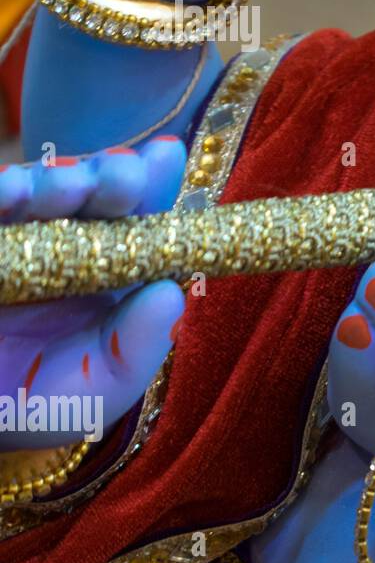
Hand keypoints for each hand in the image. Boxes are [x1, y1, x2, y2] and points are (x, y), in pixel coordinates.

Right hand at [0, 138, 186, 450]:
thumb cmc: (42, 405)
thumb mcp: (98, 387)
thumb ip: (138, 346)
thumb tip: (171, 294)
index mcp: (113, 266)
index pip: (140, 212)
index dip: (154, 179)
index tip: (163, 157)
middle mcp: (66, 240)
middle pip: (94, 189)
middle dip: (110, 174)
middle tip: (121, 175)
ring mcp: (17, 236)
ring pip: (36, 188)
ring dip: (53, 180)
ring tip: (63, 187)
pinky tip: (6, 193)